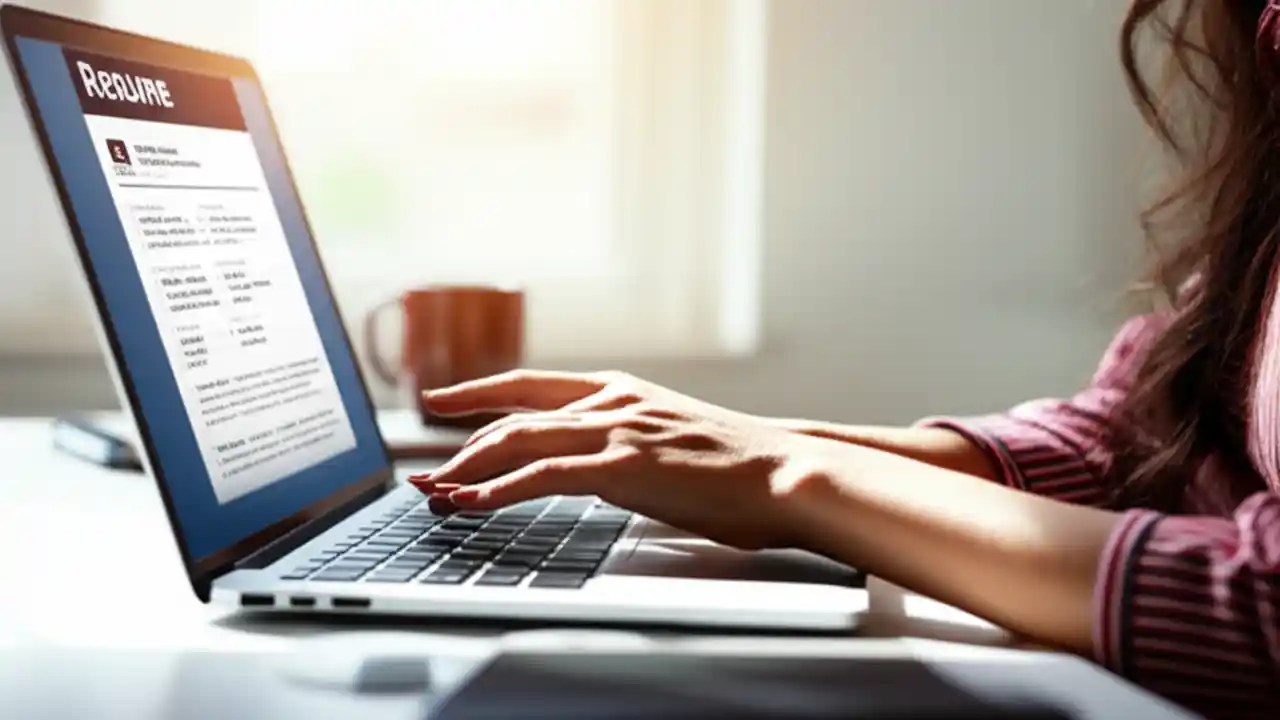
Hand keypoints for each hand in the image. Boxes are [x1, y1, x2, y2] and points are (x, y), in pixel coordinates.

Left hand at [409, 370, 823, 549]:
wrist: (783, 470)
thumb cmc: (736, 465)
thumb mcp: (671, 439)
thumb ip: (629, 442)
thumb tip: (602, 467)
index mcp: (621, 389)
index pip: (531, 385)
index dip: (480, 391)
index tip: (442, 398)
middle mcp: (611, 400)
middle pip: (513, 415)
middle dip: (461, 446)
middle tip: (426, 475)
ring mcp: (616, 429)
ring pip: (518, 440)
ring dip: (468, 470)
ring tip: (436, 495)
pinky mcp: (623, 465)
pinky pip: (543, 474)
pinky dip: (499, 490)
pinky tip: (471, 504)